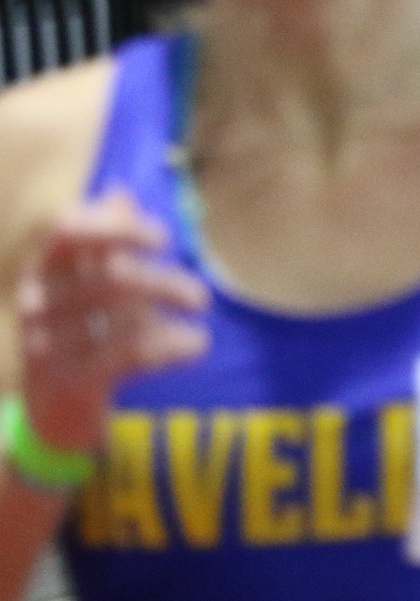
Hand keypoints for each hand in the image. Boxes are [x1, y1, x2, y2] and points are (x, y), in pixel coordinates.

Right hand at [16, 191, 209, 448]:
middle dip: (164, 283)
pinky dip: (170, 346)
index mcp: (43, 268)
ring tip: (199, 323)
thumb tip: (119, 190)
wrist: (54, 410)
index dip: (117, 229)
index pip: (70, 233)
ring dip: (169, 317)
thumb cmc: (82, 333)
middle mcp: (36, 300)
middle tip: (201, 296)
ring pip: (122, 318)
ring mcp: (45, 342)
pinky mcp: (66, 379)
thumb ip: (107, 240)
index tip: (163, 238)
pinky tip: (196, 344)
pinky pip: (128, 354)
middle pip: (111, 278)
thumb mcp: (94, 285)